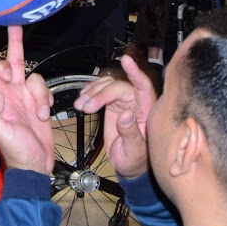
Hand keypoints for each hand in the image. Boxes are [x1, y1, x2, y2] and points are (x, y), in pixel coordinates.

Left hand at [0, 27, 55, 174]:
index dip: (0, 65)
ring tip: (39, 114)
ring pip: (34, 78)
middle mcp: (11, 93)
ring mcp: (26, 98)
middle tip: (17, 24)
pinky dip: (47, 99)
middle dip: (15, 43)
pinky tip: (44, 114)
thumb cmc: (15, 151)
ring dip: (40, 94)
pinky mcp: (39, 105)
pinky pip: (45, 90)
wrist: (34, 165)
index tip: (9, 72)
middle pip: (12, 61)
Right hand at [73, 54, 156, 179]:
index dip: (135, 72)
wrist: (127, 165)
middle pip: (118, 87)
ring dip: (92, 93)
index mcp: (146, 112)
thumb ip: (131, 134)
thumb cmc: (136, 160)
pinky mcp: (113, 103)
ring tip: (80, 106)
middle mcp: (136, 103)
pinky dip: (89, 94)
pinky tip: (81, 101)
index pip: (143, 86)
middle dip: (100, 94)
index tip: (126, 61)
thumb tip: (126, 115)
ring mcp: (124, 101)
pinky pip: (101, 91)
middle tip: (86, 107)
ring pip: (107, 86)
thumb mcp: (134, 152)